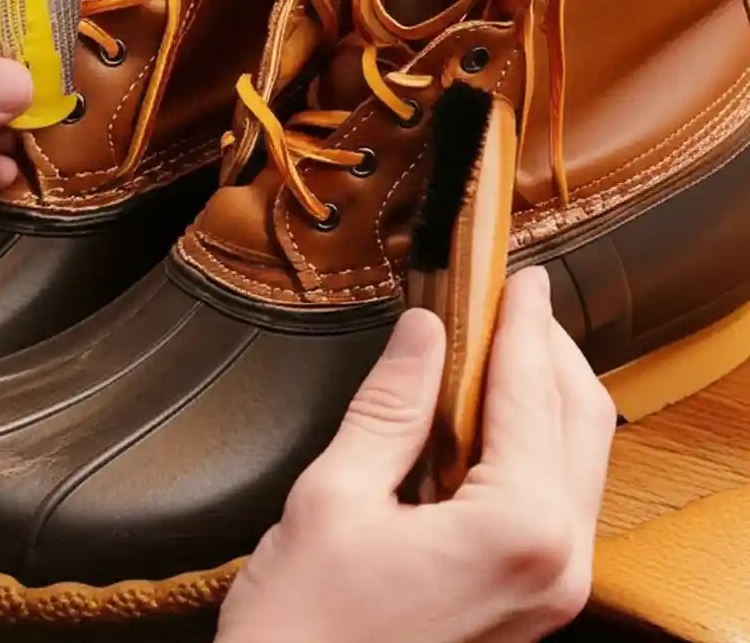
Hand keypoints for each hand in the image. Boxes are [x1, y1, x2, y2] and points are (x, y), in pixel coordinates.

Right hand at [215, 267, 616, 642]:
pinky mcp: (530, 601)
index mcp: (517, 529)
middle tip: (505, 301)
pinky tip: (482, 424)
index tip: (513, 276)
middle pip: (579, 420)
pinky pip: (554, 502)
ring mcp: (550, 589)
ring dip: (540, 397)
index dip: (518, 322)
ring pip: (575, 461)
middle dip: (544, 351)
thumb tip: (423, 334)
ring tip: (490, 351)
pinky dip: (529, 448)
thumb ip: (389, 408)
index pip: (530, 392)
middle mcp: (557, 563)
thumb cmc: (304, 631)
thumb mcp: (333, 498)